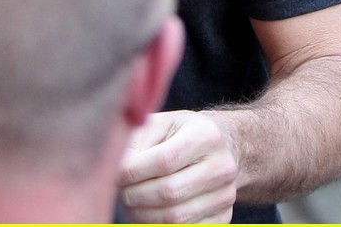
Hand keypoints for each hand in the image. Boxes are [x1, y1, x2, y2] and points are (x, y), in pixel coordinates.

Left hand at [118, 110, 237, 222]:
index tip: (115, 174)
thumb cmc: (181, 132)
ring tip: (129, 203)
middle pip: (170, 192)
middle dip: (136, 196)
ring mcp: (226, 195)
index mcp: (206, 135)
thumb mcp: (161, 123)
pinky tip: (146, 213)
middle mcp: (222, 166)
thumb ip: (138, 140)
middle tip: (119, 191)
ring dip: (143, 215)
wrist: (221, 146)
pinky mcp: (224, 217)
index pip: (165, 160)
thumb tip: (116, 167)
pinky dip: (159, 226)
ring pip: (176, 218)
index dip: (134, 171)